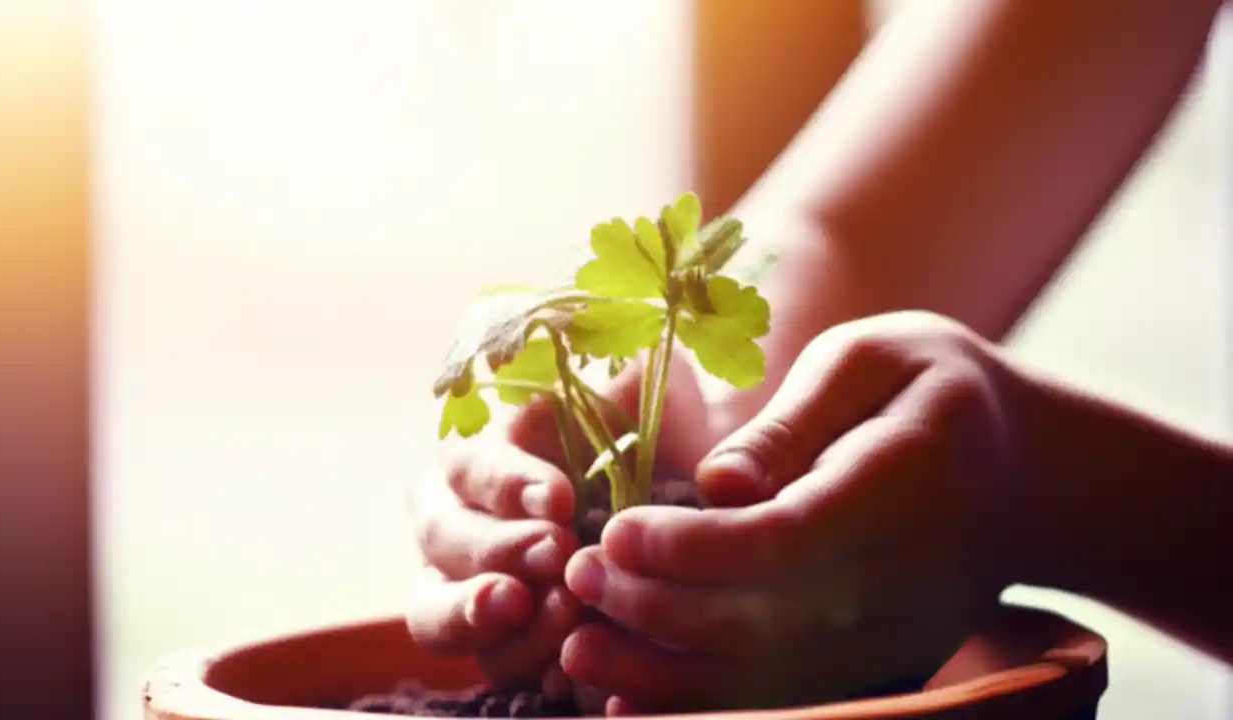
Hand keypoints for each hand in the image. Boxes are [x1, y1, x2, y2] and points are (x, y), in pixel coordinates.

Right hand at [407, 354, 713, 696]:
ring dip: (485, 614)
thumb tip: (633, 363)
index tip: (561, 498)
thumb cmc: (656, 456)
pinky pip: (488, 662)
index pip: (469, 463)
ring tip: (553, 611)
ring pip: (435, 609)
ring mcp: (465, 589)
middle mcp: (452, 522)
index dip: (506, 481)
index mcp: (479, 456)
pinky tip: (565, 665)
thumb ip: (634, 385)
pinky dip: (521, 661)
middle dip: (495, 547)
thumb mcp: (651, 409)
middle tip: (555, 554)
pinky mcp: (498, 646)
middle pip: (440, 537)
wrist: (683, 525)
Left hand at [561, 311, 1025, 710]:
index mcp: (902, 484)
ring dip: (664, 673)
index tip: (615, 534)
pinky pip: (788, 698)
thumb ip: (794, 420)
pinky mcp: (881, 664)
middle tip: (576, 576)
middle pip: (766, 620)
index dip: (691, 548)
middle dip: (656, 607)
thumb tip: (715, 482)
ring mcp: (898, 636)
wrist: (1030, 475)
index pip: (786, 539)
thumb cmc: (938, 392)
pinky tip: (631, 695)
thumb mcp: (873, 358)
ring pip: (770, 680)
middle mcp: (904, 580)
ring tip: (579, 645)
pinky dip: (707, 703)